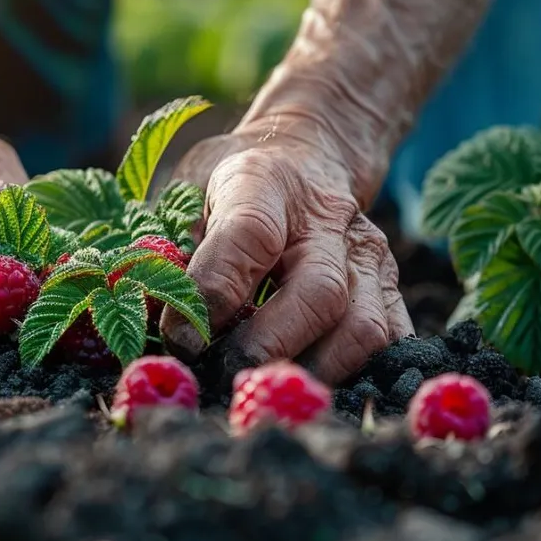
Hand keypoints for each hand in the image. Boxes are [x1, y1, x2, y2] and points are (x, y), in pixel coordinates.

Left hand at [160, 117, 412, 384]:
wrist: (306, 153)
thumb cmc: (228, 184)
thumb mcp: (186, 191)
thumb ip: (166, 249)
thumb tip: (150, 314)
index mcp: (264, 183)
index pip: (249, 236)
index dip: (214, 293)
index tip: (181, 338)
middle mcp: (326, 218)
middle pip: (319, 292)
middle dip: (269, 345)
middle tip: (223, 376)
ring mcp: (367, 253)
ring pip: (361, 328)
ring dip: (311, 370)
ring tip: (261, 387)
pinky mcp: (391, 285)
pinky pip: (389, 343)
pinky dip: (353, 376)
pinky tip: (308, 386)